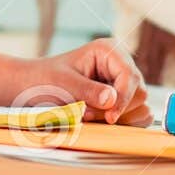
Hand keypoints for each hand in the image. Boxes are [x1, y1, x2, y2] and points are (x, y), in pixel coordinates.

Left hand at [27, 38, 151, 124]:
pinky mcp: (123, 100)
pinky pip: (137, 116)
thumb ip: (88, 90)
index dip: (123, 99)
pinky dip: (122, 123)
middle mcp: (120, 64)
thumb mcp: (64, 84)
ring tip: (89, 115)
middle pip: (140, 94)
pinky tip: (99, 121)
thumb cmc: (46, 80)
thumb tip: (112, 99)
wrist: (33, 88)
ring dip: (118, 118)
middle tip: (87, 114)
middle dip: (116, 110)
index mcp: (109, 50)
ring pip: (141, 107)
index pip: (130, 77)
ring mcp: (123, 83)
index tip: (110, 118)